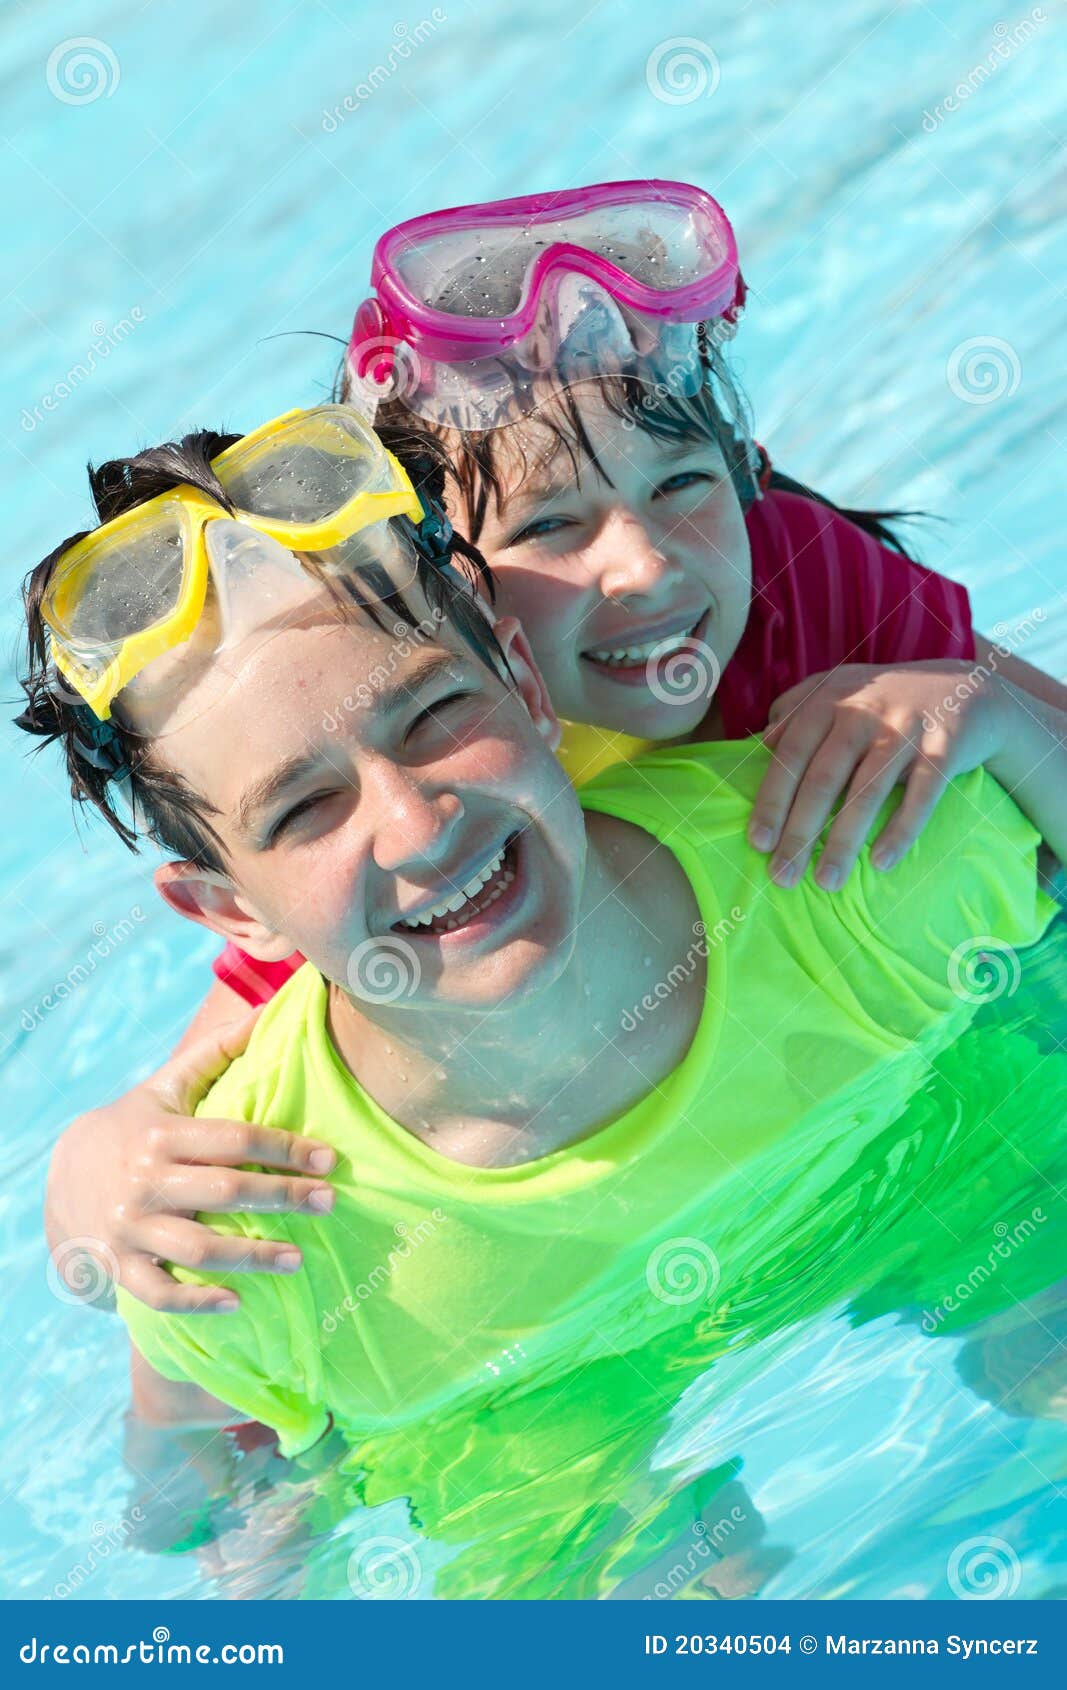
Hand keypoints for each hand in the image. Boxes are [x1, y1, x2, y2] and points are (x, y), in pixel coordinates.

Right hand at [46, 1013, 336, 1313]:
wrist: (63, 1175)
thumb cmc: (137, 1124)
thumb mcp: (168, 1085)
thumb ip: (217, 1051)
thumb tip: (269, 1010)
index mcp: (162, 1133)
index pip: (234, 1140)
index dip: (286, 1148)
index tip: (331, 1158)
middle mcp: (145, 1181)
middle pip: (224, 1192)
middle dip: (282, 1197)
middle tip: (330, 1202)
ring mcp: (130, 1227)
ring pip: (196, 1249)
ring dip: (251, 1257)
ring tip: (299, 1259)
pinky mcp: (120, 1266)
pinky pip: (159, 1294)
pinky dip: (196, 1302)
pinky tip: (238, 1301)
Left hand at [747, 662, 1008, 889]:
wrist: (966, 688)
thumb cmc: (886, 702)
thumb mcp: (839, 690)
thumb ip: (797, 709)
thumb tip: (759, 746)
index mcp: (831, 699)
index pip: (791, 754)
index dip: (773, 799)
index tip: (758, 843)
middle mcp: (865, 711)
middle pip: (824, 778)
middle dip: (800, 831)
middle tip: (783, 876)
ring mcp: (906, 728)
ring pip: (868, 791)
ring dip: (844, 841)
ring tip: (827, 882)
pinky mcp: (945, 747)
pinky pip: (922, 795)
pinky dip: (901, 830)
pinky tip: (881, 862)